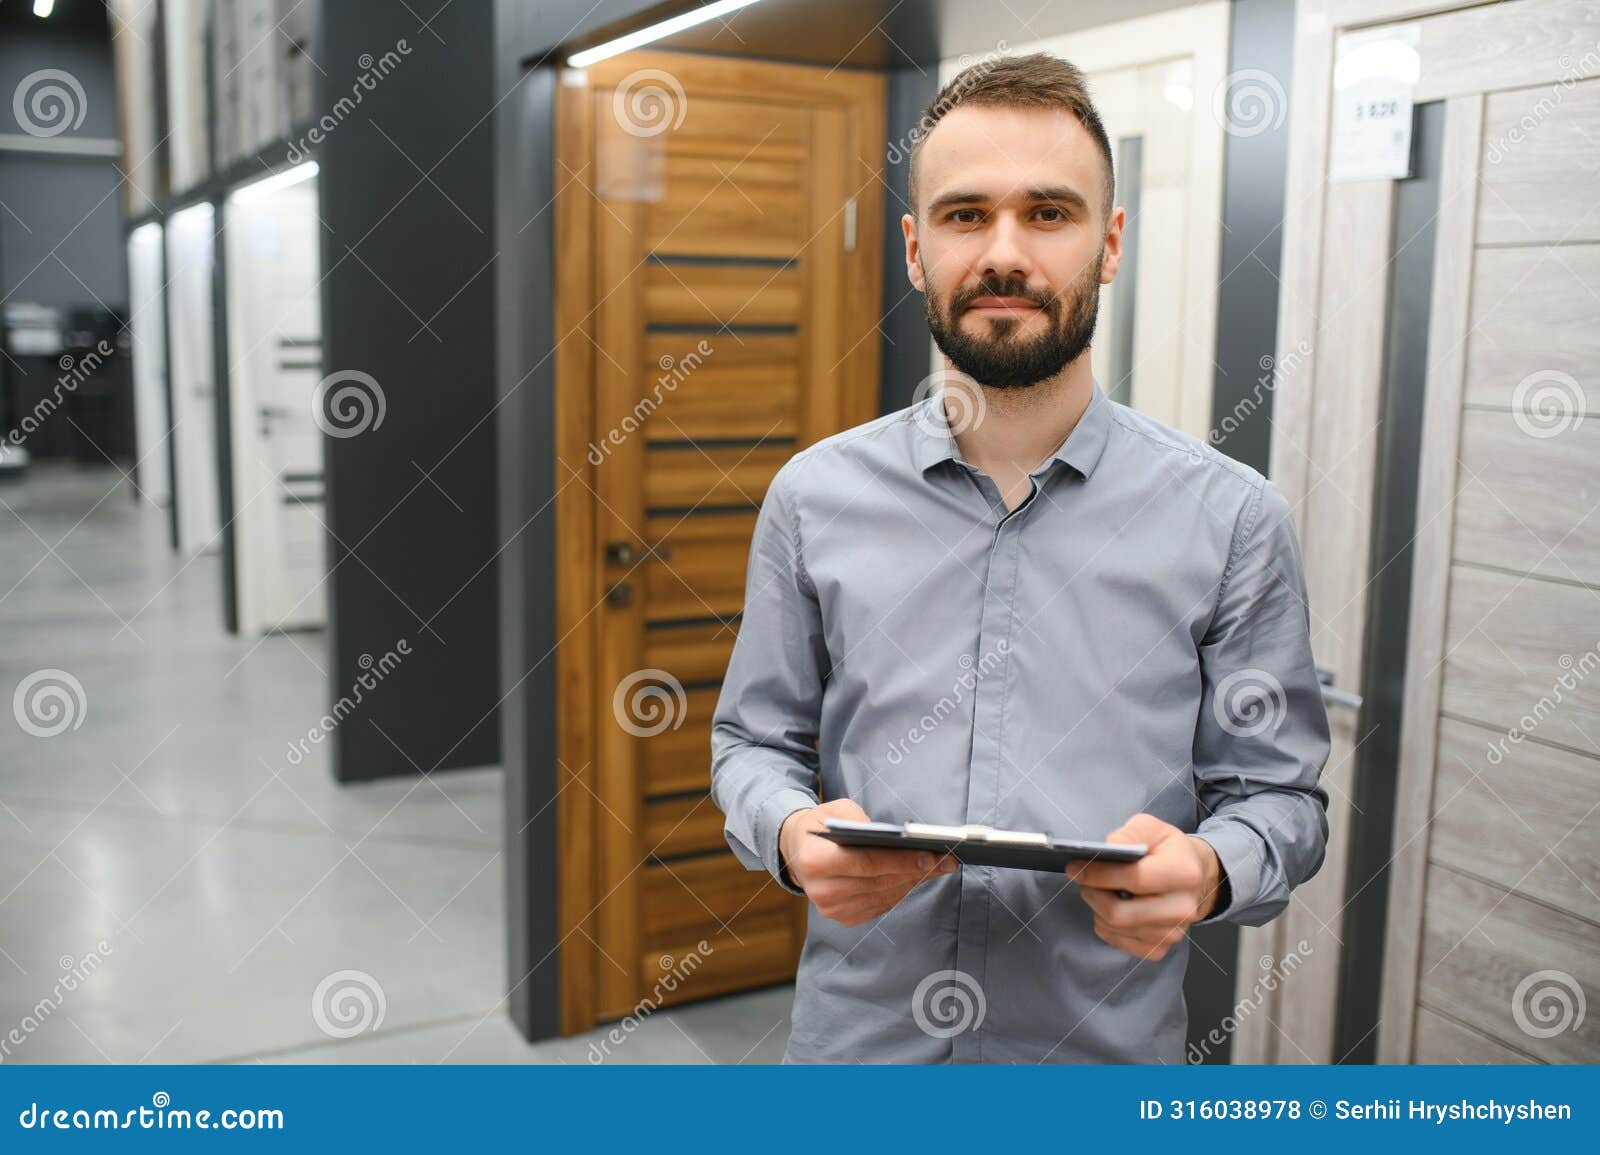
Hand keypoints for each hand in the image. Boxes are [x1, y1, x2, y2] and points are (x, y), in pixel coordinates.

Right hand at [778, 799, 957, 926]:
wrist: (797, 852)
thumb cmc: (821, 825)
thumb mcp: (837, 809)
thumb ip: (863, 820)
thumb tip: (901, 839)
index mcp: (816, 861)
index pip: (868, 863)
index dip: (902, 861)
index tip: (932, 855)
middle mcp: (822, 890)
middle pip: (881, 882)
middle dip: (918, 871)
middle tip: (947, 860)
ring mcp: (832, 908)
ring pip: (885, 896)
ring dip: (914, 882)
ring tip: (939, 868)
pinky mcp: (843, 917)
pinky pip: (881, 905)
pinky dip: (901, 891)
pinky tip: (918, 878)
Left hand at [1065, 813, 1223, 960]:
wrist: (1195, 877)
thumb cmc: (1169, 850)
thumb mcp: (1152, 828)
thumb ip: (1129, 834)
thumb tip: (1107, 849)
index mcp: (1184, 874)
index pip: (1134, 879)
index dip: (1099, 874)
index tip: (1075, 867)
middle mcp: (1183, 909)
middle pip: (1120, 913)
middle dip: (1092, 894)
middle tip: (1084, 880)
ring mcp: (1172, 933)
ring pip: (1115, 928)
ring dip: (1097, 908)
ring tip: (1099, 890)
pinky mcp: (1160, 949)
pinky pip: (1117, 942)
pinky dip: (1105, 924)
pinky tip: (1111, 907)